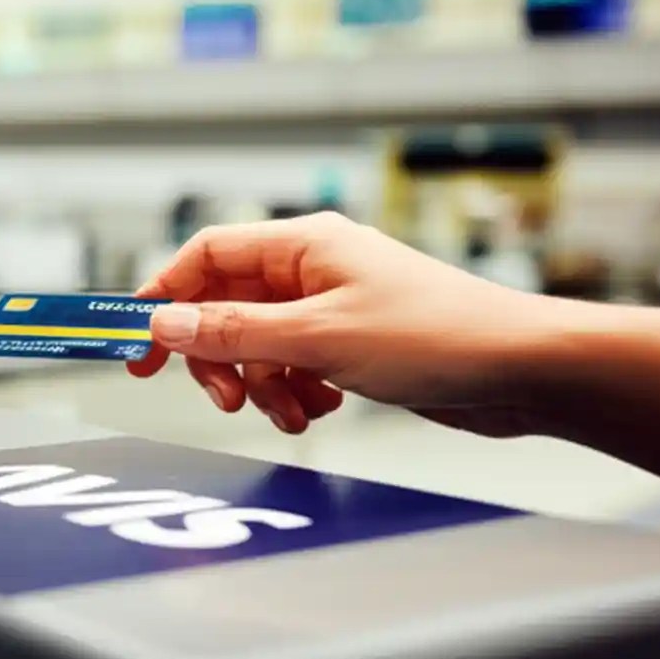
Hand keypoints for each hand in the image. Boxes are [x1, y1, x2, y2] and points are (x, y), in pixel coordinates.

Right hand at [128, 213, 551, 437]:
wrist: (521, 369)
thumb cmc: (435, 335)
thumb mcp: (317, 337)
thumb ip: (233, 332)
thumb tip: (163, 324)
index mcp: (303, 244)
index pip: (207, 256)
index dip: (165, 296)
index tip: (137, 344)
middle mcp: (314, 269)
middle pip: (227, 307)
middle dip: (220, 357)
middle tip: (226, 399)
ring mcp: (333, 307)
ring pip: (260, 344)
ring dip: (263, 384)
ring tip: (291, 413)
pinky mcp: (352, 343)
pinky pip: (295, 366)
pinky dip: (295, 392)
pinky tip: (320, 410)